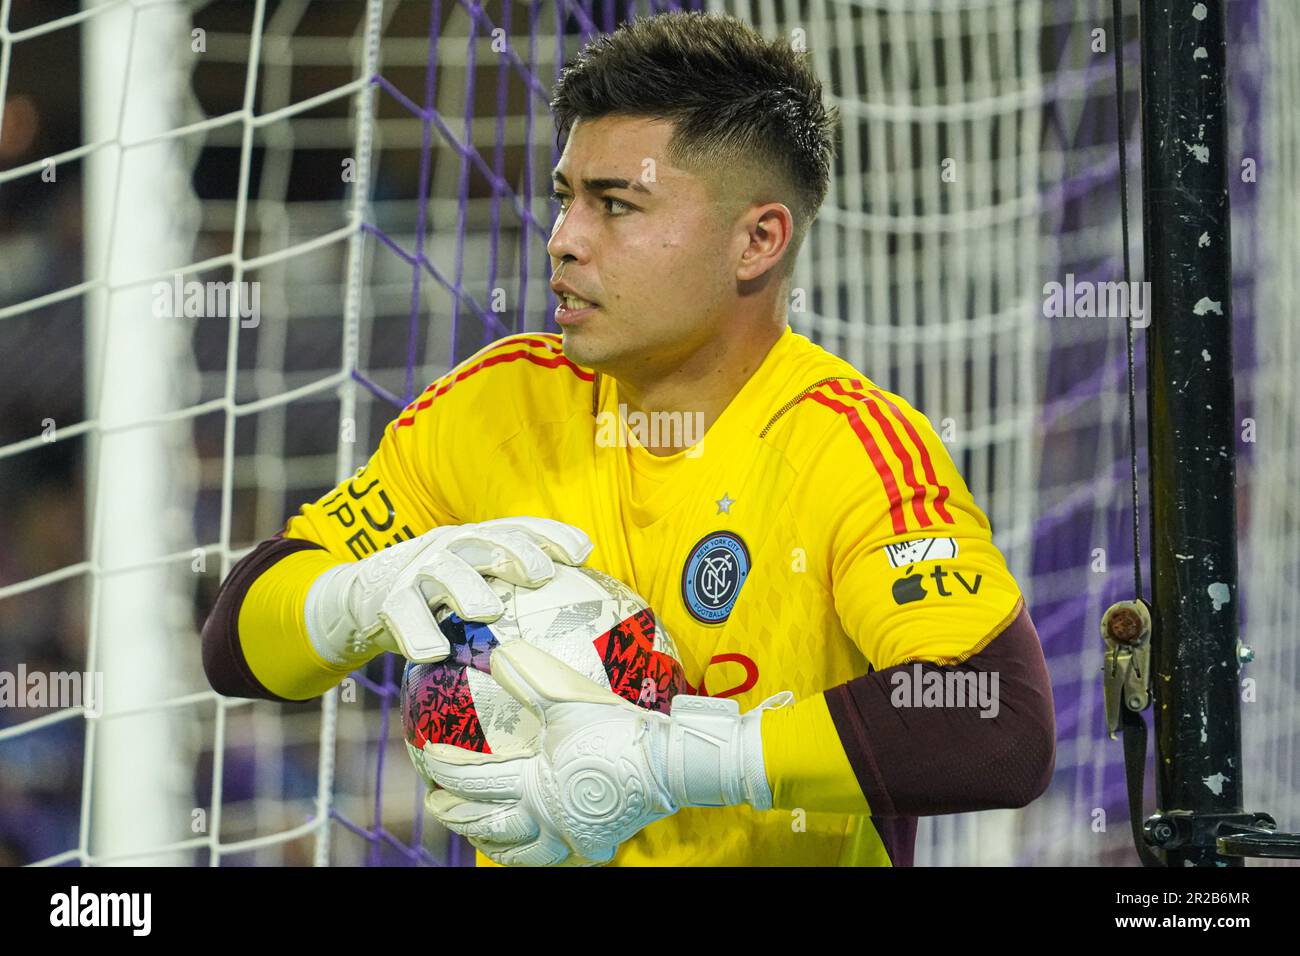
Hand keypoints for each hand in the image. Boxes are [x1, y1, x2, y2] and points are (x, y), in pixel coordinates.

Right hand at [304, 517, 591, 663]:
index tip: (582, 552)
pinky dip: (416, 633)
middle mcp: (449, 548)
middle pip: (485, 540)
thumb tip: (578, 625)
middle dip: (515, 553)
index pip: (517, 529)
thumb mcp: (474, 591)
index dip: (549, 534)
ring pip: (444, 572)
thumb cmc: (436, 603)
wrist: (359, 602)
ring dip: (467, 588)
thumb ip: (513, 597)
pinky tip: (433, 653)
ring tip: (488, 612)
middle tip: (541, 574)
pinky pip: (401, 614)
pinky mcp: (386, 600)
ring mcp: (417, 571)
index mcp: (476, 543)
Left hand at [418, 640, 793, 865]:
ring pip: (517, 851)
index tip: (426, 757)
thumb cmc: (618, 729)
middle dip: (455, 814)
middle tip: (435, 802)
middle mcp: (545, 820)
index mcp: (533, 784)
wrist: (669, 763)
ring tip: (475, 830)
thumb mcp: (568, 698)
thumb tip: (495, 654)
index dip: (446, 771)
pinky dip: (533, 854)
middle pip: (486, 824)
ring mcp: (570, 838)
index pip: (475, 781)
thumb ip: (529, 678)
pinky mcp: (594, 846)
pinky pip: (554, 858)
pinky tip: (533, 845)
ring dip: (490, 839)